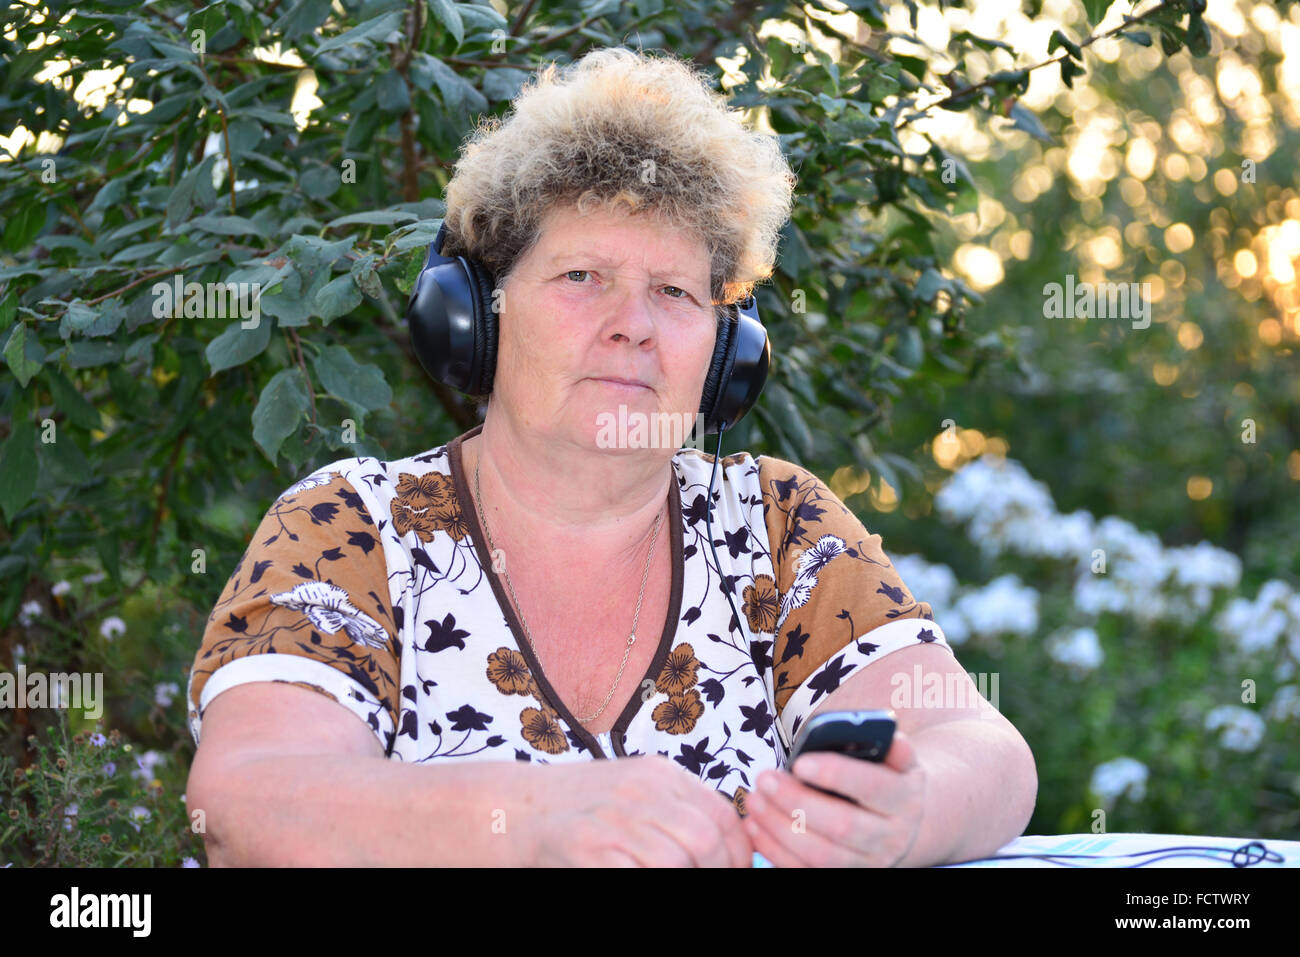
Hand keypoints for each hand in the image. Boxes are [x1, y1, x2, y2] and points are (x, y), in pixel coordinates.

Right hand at [525, 754, 753, 866]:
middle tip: (709, 885)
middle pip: (706, 840)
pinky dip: (650, 884)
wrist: (518, 809)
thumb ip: (677, 811)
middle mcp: (641, 790)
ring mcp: (613, 818)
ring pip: (676, 862)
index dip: (739, 854)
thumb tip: (726, 851)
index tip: (738, 873)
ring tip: (677, 885)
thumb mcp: (636, 792)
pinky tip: (638, 881)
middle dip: (717, 874)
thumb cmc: (584, 809)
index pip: (723, 815)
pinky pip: (638, 875)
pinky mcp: (588, 846)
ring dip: (684, 880)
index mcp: (661, 774)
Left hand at [743, 729, 925, 866]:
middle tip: (764, 778)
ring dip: (779, 827)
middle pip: (842, 826)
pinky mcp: (845, 876)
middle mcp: (891, 837)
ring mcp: (868, 863)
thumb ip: (889, 745)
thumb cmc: (885, 778)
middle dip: (797, 802)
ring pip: (821, 855)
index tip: (799, 762)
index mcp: (905, 798)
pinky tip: (753, 826)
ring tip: (753, 799)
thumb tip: (892, 737)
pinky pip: (806, 871)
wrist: (902, 823)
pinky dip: (775, 851)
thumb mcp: (896, 759)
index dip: (836, 775)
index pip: (873, 787)